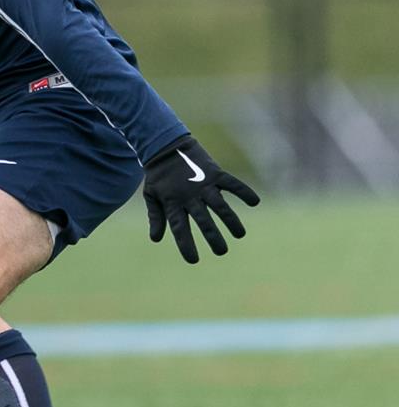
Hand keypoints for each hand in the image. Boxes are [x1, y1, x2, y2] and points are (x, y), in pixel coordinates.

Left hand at [142, 134, 260, 263]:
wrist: (165, 146)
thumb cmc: (158, 175)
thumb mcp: (151, 195)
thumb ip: (156, 216)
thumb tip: (156, 239)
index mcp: (173, 203)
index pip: (179, 228)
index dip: (186, 244)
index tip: (193, 260)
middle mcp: (189, 195)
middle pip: (203, 221)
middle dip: (213, 237)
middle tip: (221, 251)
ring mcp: (203, 184)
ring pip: (220, 205)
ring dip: (231, 220)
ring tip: (239, 235)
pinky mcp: (215, 173)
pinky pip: (232, 183)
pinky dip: (243, 191)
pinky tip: (254, 202)